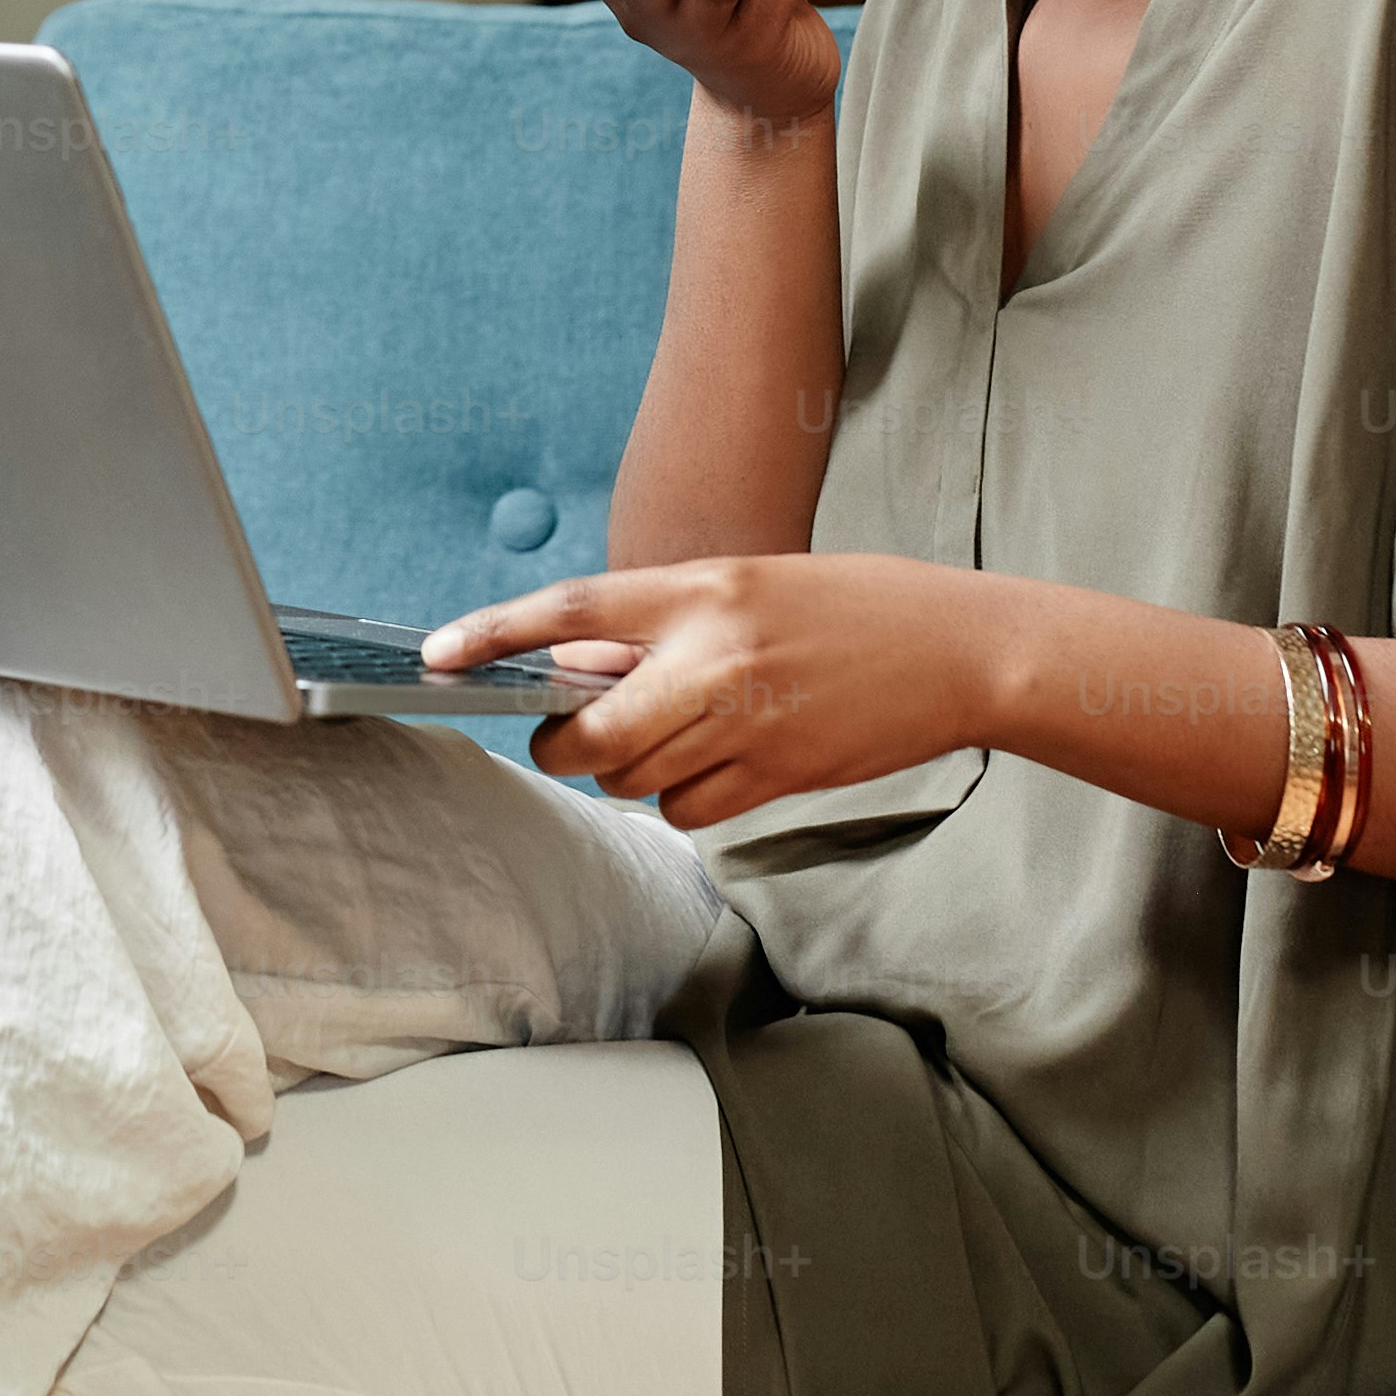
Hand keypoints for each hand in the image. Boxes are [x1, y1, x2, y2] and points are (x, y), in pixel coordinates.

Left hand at [423, 555, 1011, 827]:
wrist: (959, 653)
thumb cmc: (854, 609)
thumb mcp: (750, 585)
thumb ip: (665, 624)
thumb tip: (580, 669)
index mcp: (702, 591)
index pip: (570, 610)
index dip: (493, 633)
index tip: (437, 653)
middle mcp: (713, 659)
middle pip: (586, 731)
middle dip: (562, 744)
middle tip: (571, 734)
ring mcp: (744, 726)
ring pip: (632, 779)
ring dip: (630, 770)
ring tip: (676, 735)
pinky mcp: (774, 779)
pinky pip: (685, 810)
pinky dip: (682, 799)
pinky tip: (721, 764)